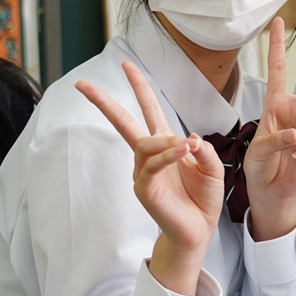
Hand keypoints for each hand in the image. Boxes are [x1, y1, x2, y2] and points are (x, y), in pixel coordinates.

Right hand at [77, 64, 224, 294]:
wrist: (198, 230)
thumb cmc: (202, 199)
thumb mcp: (212, 168)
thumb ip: (204, 150)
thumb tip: (190, 138)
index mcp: (165, 145)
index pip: (149, 110)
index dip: (139, 88)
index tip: (126, 66)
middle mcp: (149, 156)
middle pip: (123, 121)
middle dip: (104, 102)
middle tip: (82, 84)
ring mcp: (143, 171)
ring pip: (147, 143)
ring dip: (167, 141)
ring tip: (187, 148)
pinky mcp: (145, 188)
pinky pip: (153, 164)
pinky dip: (168, 155)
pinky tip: (181, 152)